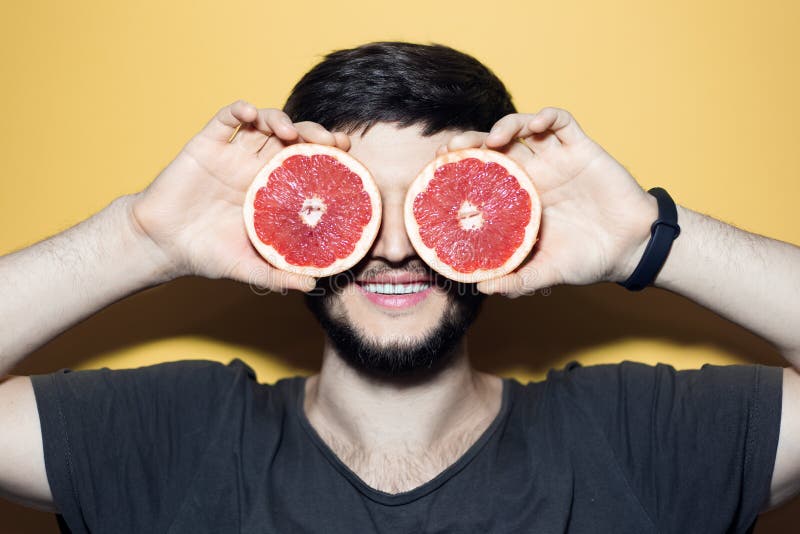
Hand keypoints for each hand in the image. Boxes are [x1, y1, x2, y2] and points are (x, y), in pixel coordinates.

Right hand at [130, 100, 350, 291]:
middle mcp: (255, 167)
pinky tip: (249, 112)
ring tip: (288, 131)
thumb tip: (311, 285)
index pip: (305, 164)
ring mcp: (231, 154)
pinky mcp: (205, 145)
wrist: (161, 245)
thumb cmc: (206, 254)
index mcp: (271, 191)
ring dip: (279, 118)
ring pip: (262, 123)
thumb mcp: (248, 268)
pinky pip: (224, 119)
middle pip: (291, 138)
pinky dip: (238, 110)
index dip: (326, 155)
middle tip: (328, 141)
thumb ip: (278, 275)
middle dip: (312, 133)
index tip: (346, 152)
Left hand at [436, 107, 657, 296]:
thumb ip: (517, 279)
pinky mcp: (581, 149)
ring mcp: (556, 159)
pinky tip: (535, 124)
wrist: (630, 250)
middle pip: (494, 147)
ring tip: (494, 139)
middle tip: (452, 148)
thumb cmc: (587, 259)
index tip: (437, 171)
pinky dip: (546, 116)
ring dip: (504, 125)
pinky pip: (561, 122)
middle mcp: (533, 174)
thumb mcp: (546, 273)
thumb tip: (482, 288)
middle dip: (470, 142)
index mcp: (519, 199)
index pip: (481, 176)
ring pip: (522, 127)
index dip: (459, 169)